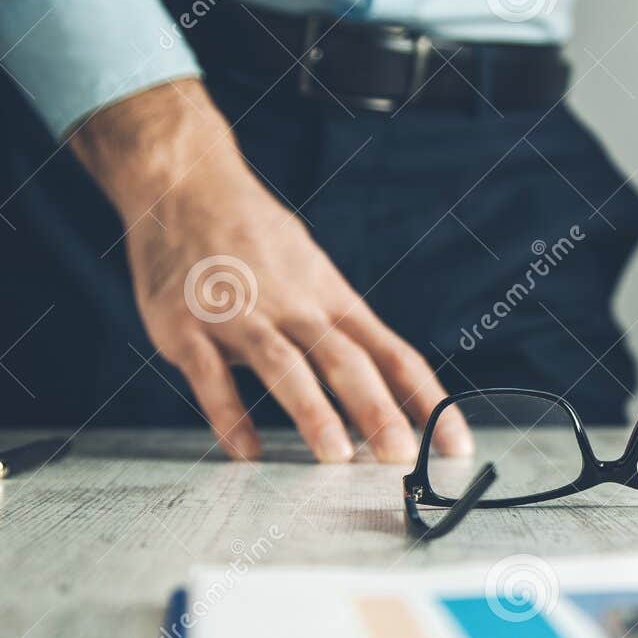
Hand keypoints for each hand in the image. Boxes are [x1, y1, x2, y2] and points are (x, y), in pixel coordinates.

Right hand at [69, 80, 471, 462]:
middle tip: (401, 456)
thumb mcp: (313, 272)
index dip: (427, 400)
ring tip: (336, 456)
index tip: (454, 444)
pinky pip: (211, 374)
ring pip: (284, 364)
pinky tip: (247, 450)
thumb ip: (342, 329)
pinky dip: (229, 414)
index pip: (393, 355)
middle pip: (345, 361)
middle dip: (376, 410)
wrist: (184, 182)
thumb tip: (390, 384)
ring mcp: (239, 315)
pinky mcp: (186, 325)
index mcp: (331, 299)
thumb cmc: (254, 236)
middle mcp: (293, 306)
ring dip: (312, 410)